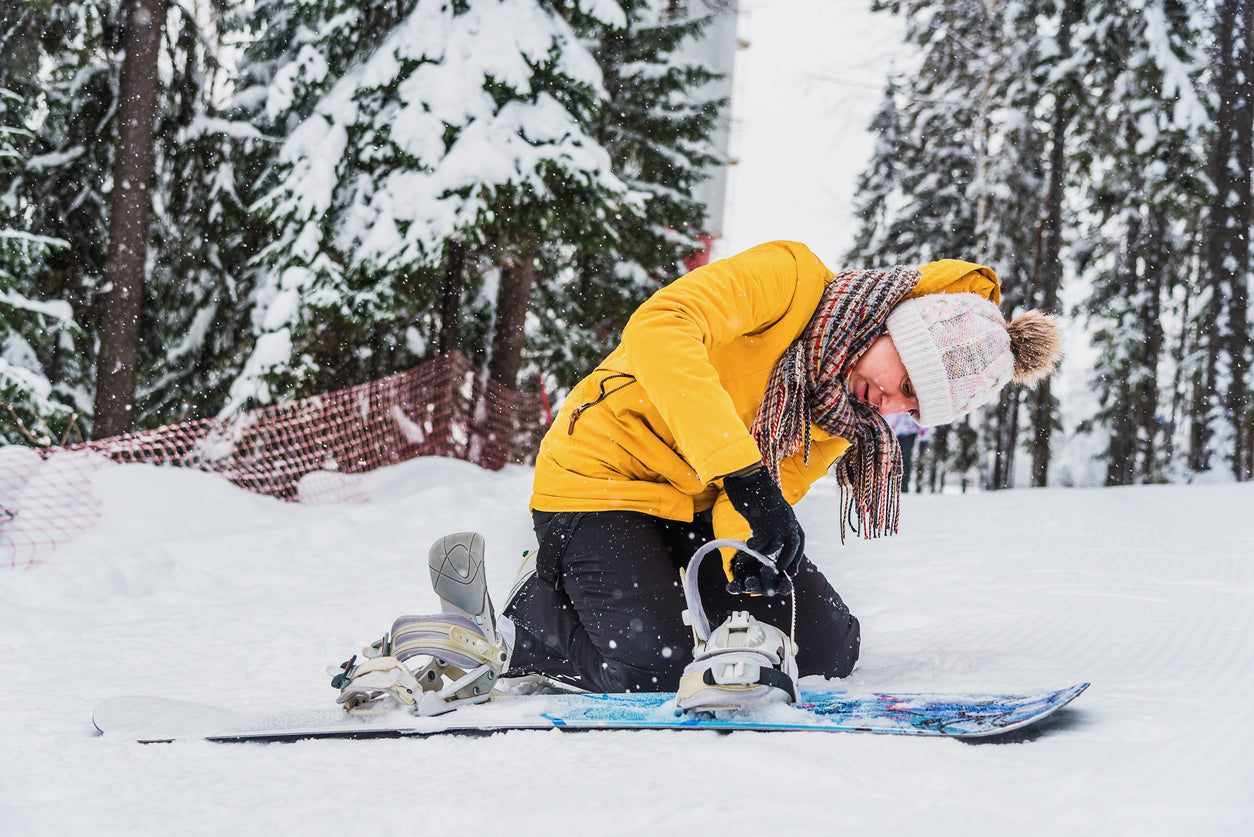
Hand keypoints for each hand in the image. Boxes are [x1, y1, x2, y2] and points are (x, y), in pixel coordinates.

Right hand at [722, 463, 804, 594]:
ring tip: (754, 546)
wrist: (753, 482)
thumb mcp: (777, 511)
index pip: (800, 542)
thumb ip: (780, 525)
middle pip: (791, 550)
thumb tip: (778, 544)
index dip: (797, 557)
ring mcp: (777, 525)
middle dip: (785, 562)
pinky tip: (748, 542)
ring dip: (763, 550)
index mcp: (792, 519)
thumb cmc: (762, 496)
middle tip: (777, 570)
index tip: (792, 570)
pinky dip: (753, 545)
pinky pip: (758, 544)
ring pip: (772, 548)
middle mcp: (788, 524)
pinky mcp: (763, 526)